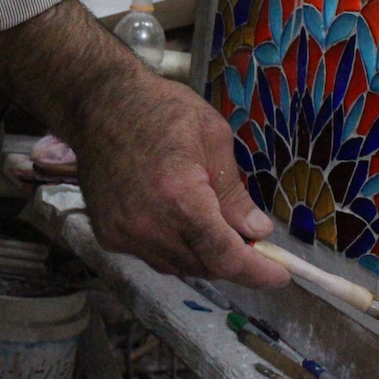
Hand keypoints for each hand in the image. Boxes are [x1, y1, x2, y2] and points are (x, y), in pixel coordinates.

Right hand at [74, 69, 290, 287]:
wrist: (98, 104)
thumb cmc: (160, 109)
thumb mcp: (213, 138)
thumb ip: (234, 193)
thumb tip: (256, 232)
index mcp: (181, 198)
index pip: (226, 256)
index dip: (257, 273)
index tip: (280, 274)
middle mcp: (150, 224)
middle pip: (205, 266)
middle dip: (233, 259)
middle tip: (249, 238)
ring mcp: (125, 233)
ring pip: (178, 266)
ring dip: (202, 255)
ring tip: (211, 223)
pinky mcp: (108, 234)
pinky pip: (152, 255)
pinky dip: (173, 247)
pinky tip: (175, 219)